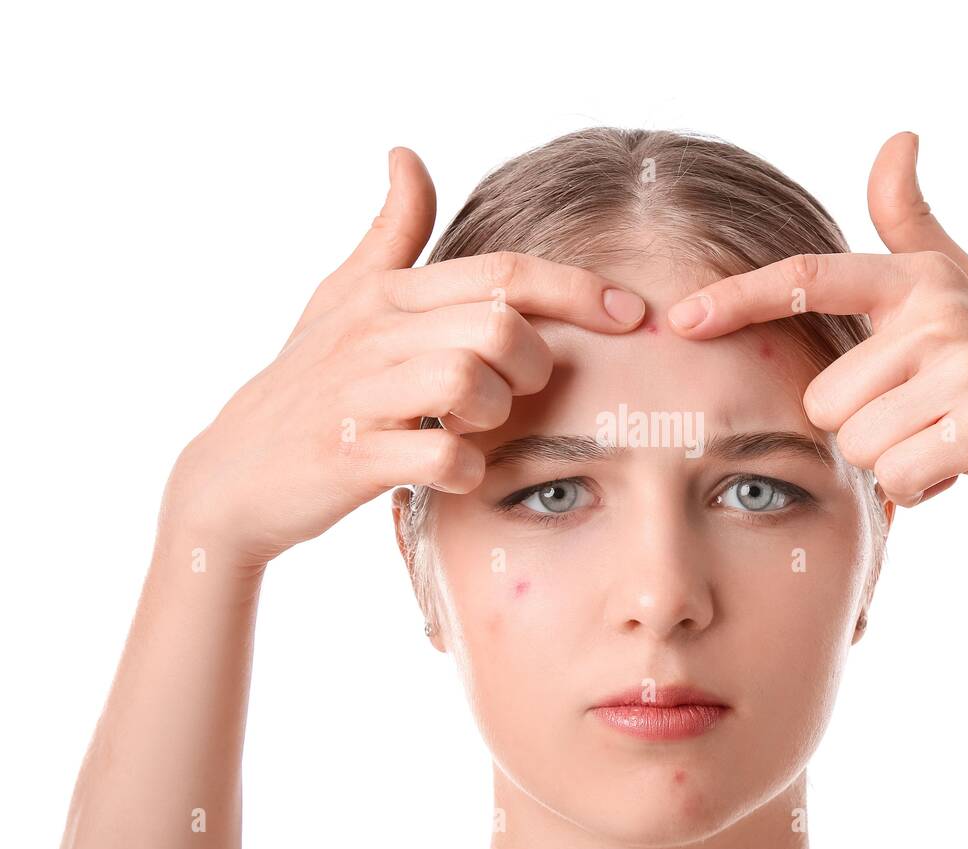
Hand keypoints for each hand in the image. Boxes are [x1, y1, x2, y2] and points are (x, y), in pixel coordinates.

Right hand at [163, 147, 645, 567]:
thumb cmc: (309, 379)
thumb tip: (406, 155)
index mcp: (387, 293)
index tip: (631, 313)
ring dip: (496, 414)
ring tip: (475, 426)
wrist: (235, 472)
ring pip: (471, 381)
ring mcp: (360, 395)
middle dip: (534, 363)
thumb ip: (391, 231)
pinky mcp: (351, 455)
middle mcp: (374, 333)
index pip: (503, 272)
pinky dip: (465, 467)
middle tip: (518, 390)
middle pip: (499, 324)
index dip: (578, 289)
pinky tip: (455, 469)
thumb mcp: (344, 295)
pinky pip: (442, 454)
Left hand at [665, 132, 967, 532]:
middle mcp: (941, 310)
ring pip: (855, 443)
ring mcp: (966, 365)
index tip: (680, 317)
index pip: (811, 279)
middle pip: (823, 400)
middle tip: (924, 419)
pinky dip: (921, 488)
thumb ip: (914, 226)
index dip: (741, 297)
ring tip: (944, 439)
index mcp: (920, 280)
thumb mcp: (961, 291)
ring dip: (893, 460)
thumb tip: (897, 137)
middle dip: (864, 428)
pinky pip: (896, 475)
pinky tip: (963, 467)